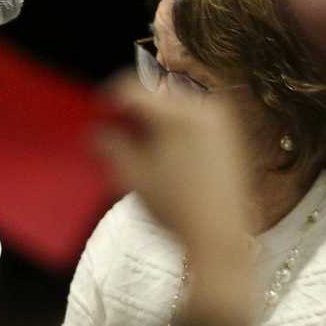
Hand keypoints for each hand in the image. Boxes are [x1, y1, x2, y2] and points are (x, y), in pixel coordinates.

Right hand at [91, 73, 255, 325]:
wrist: (220, 236)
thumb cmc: (176, 208)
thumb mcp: (132, 175)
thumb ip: (110, 144)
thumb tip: (98, 128)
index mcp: (178, 115)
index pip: (133, 89)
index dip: (108, 98)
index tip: (96, 111)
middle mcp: (204, 108)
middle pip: (155, 95)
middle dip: (133, 110)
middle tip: (115, 130)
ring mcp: (221, 120)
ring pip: (174, 106)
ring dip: (154, 118)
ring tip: (139, 144)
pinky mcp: (229, 134)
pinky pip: (193, 117)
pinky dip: (174, 126)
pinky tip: (164, 151)